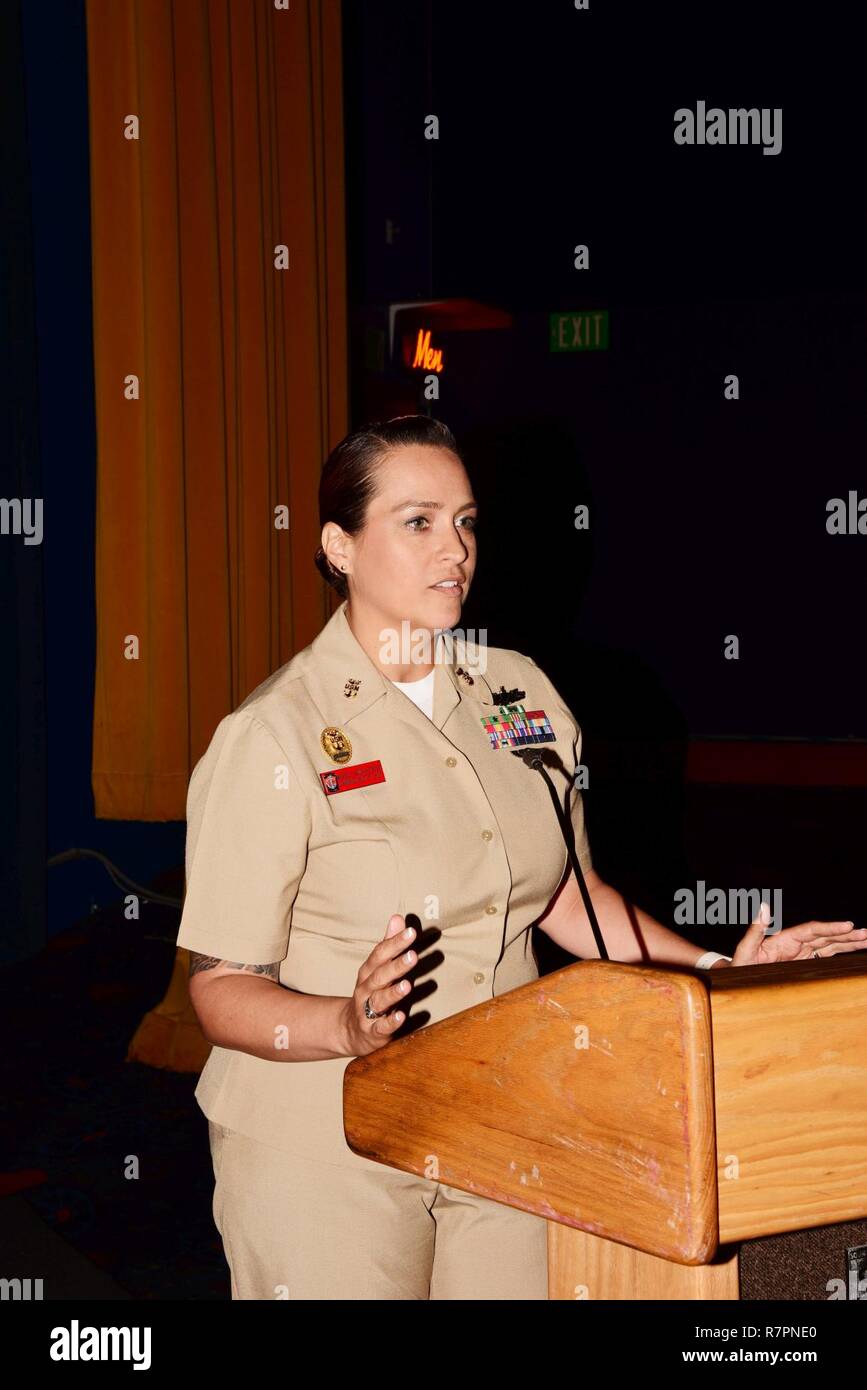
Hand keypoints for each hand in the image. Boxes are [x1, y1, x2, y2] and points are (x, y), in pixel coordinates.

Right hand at [339, 914, 416, 1056]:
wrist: (350, 1030)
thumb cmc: (371, 992)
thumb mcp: (377, 968)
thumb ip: (389, 944)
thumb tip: (398, 918)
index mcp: (368, 972)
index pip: (380, 955)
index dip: (394, 943)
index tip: (411, 931)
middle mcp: (365, 990)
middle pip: (380, 976)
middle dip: (396, 966)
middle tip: (413, 955)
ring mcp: (367, 1011)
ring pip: (379, 1001)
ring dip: (393, 993)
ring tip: (407, 985)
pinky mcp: (373, 1031)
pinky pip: (381, 1027)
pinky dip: (390, 1022)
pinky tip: (401, 1016)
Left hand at [731, 901, 866, 965]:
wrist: (736, 978)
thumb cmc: (739, 965)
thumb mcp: (744, 949)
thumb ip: (755, 930)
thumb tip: (764, 907)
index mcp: (784, 939)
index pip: (812, 930)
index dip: (830, 928)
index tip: (848, 926)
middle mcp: (795, 944)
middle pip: (825, 936)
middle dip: (846, 935)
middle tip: (866, 934)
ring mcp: (800, 954)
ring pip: (829, 946)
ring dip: (847, 943)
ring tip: (866, 940)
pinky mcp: (803, 964)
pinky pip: (824, 957)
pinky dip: (840, 953)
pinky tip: (853, 950)